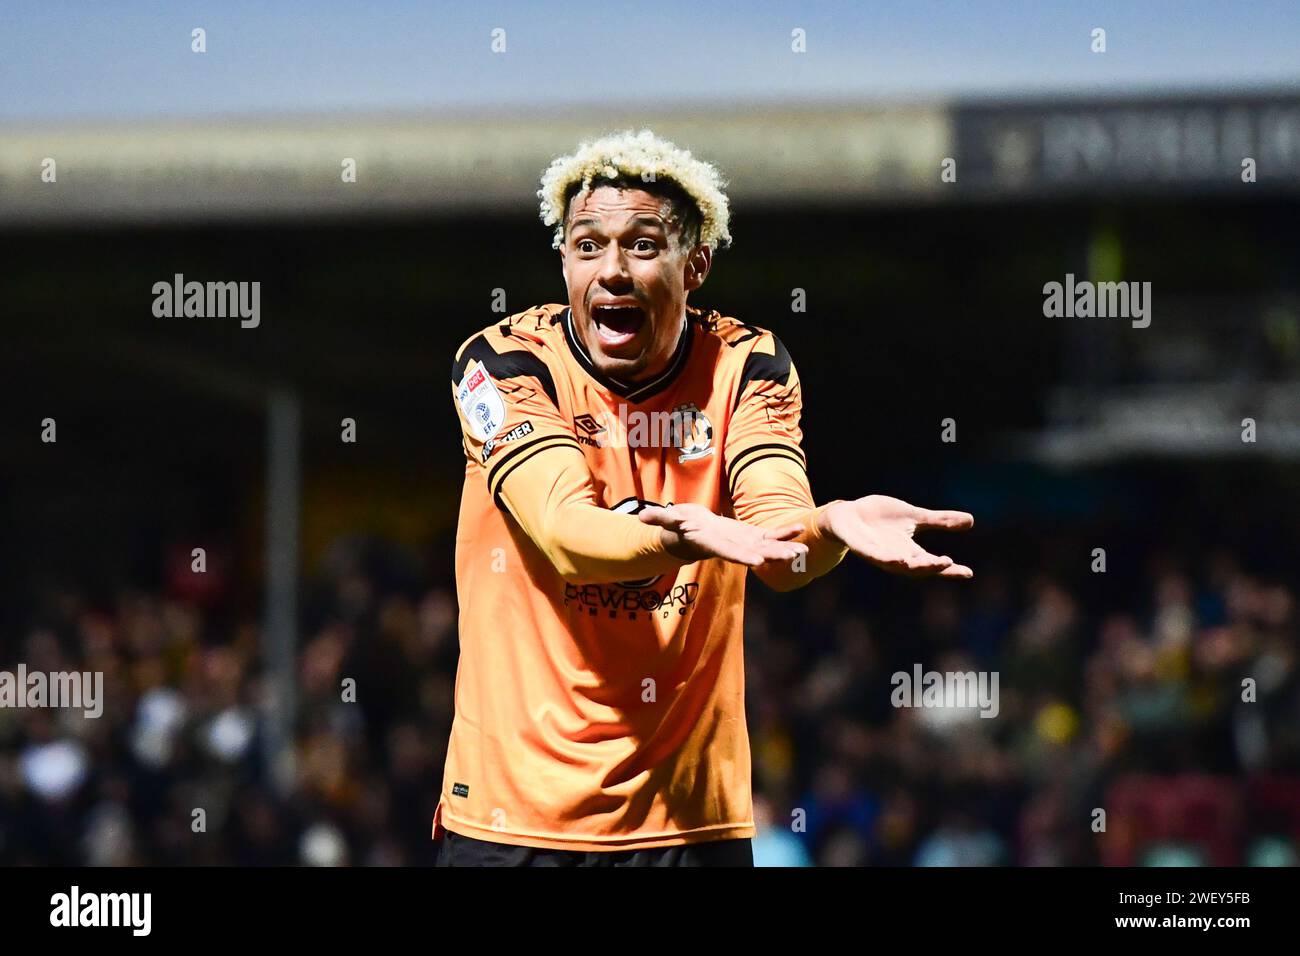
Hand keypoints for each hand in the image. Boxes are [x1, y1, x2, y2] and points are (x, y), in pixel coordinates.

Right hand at [638, 503, 807, 567]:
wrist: (693, 531)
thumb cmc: (680, 525)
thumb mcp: (670, 519)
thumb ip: (660, 518)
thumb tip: (640, 517)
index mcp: (715, 544)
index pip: (730, 552)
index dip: (744, 556)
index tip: (758, 562)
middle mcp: (732, 547)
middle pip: (754, 553)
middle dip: (772, 555)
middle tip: (792, 557)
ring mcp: (743, 543)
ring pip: (767, 547)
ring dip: (784, 548)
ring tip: (803, 550)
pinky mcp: (751, 535)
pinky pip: (771, 534)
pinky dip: (784, 533)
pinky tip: (800, 529)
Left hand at [819, 495, 973, 577]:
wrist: (849, 515)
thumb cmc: (881, 518)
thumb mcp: (914, 517)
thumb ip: (940, 521)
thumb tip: (971, 520)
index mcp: (910, 552)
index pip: (934, 563)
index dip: (950, 571)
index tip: (968, 572)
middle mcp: (896, 556)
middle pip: (917, 567)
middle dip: (932, 566)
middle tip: (948, 564)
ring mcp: (878, 554)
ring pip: (897, 564)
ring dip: (912, 564)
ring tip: (926, 563)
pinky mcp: (861, 547)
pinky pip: (874, 555)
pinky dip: (885, 558)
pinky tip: (897, 559)